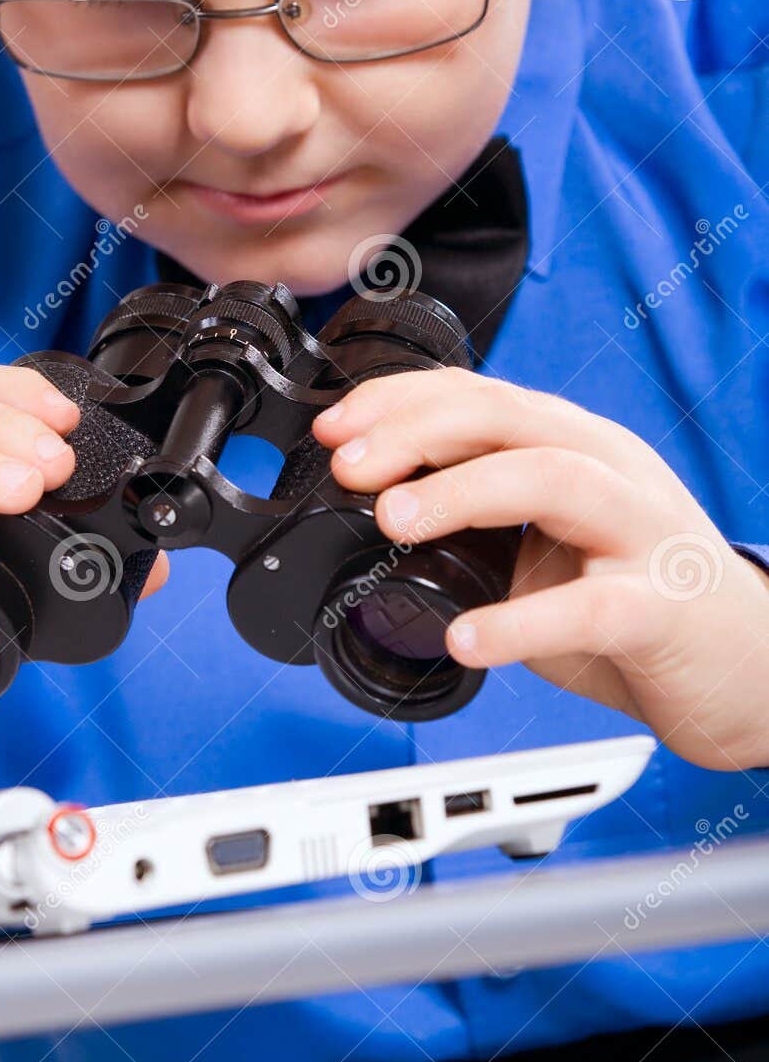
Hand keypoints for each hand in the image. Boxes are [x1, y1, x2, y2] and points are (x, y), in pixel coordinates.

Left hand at [313, 366, 768, 770]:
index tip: (333, 429)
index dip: (398, 402)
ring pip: (552, 478)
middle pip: (509, 416)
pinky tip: (467, 639)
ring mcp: (641, 531)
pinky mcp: (661, 606)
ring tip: (394, 521)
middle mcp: (610, 470)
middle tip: (347, 469)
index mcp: (575, 446)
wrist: (750, 667)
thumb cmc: (639, 601)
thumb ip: (480, 520)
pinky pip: (588, 606)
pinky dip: (518, 621)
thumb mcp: (551, 543)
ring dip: (462, 492)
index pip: (479, 394)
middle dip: (416, 430)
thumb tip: (373, 512)